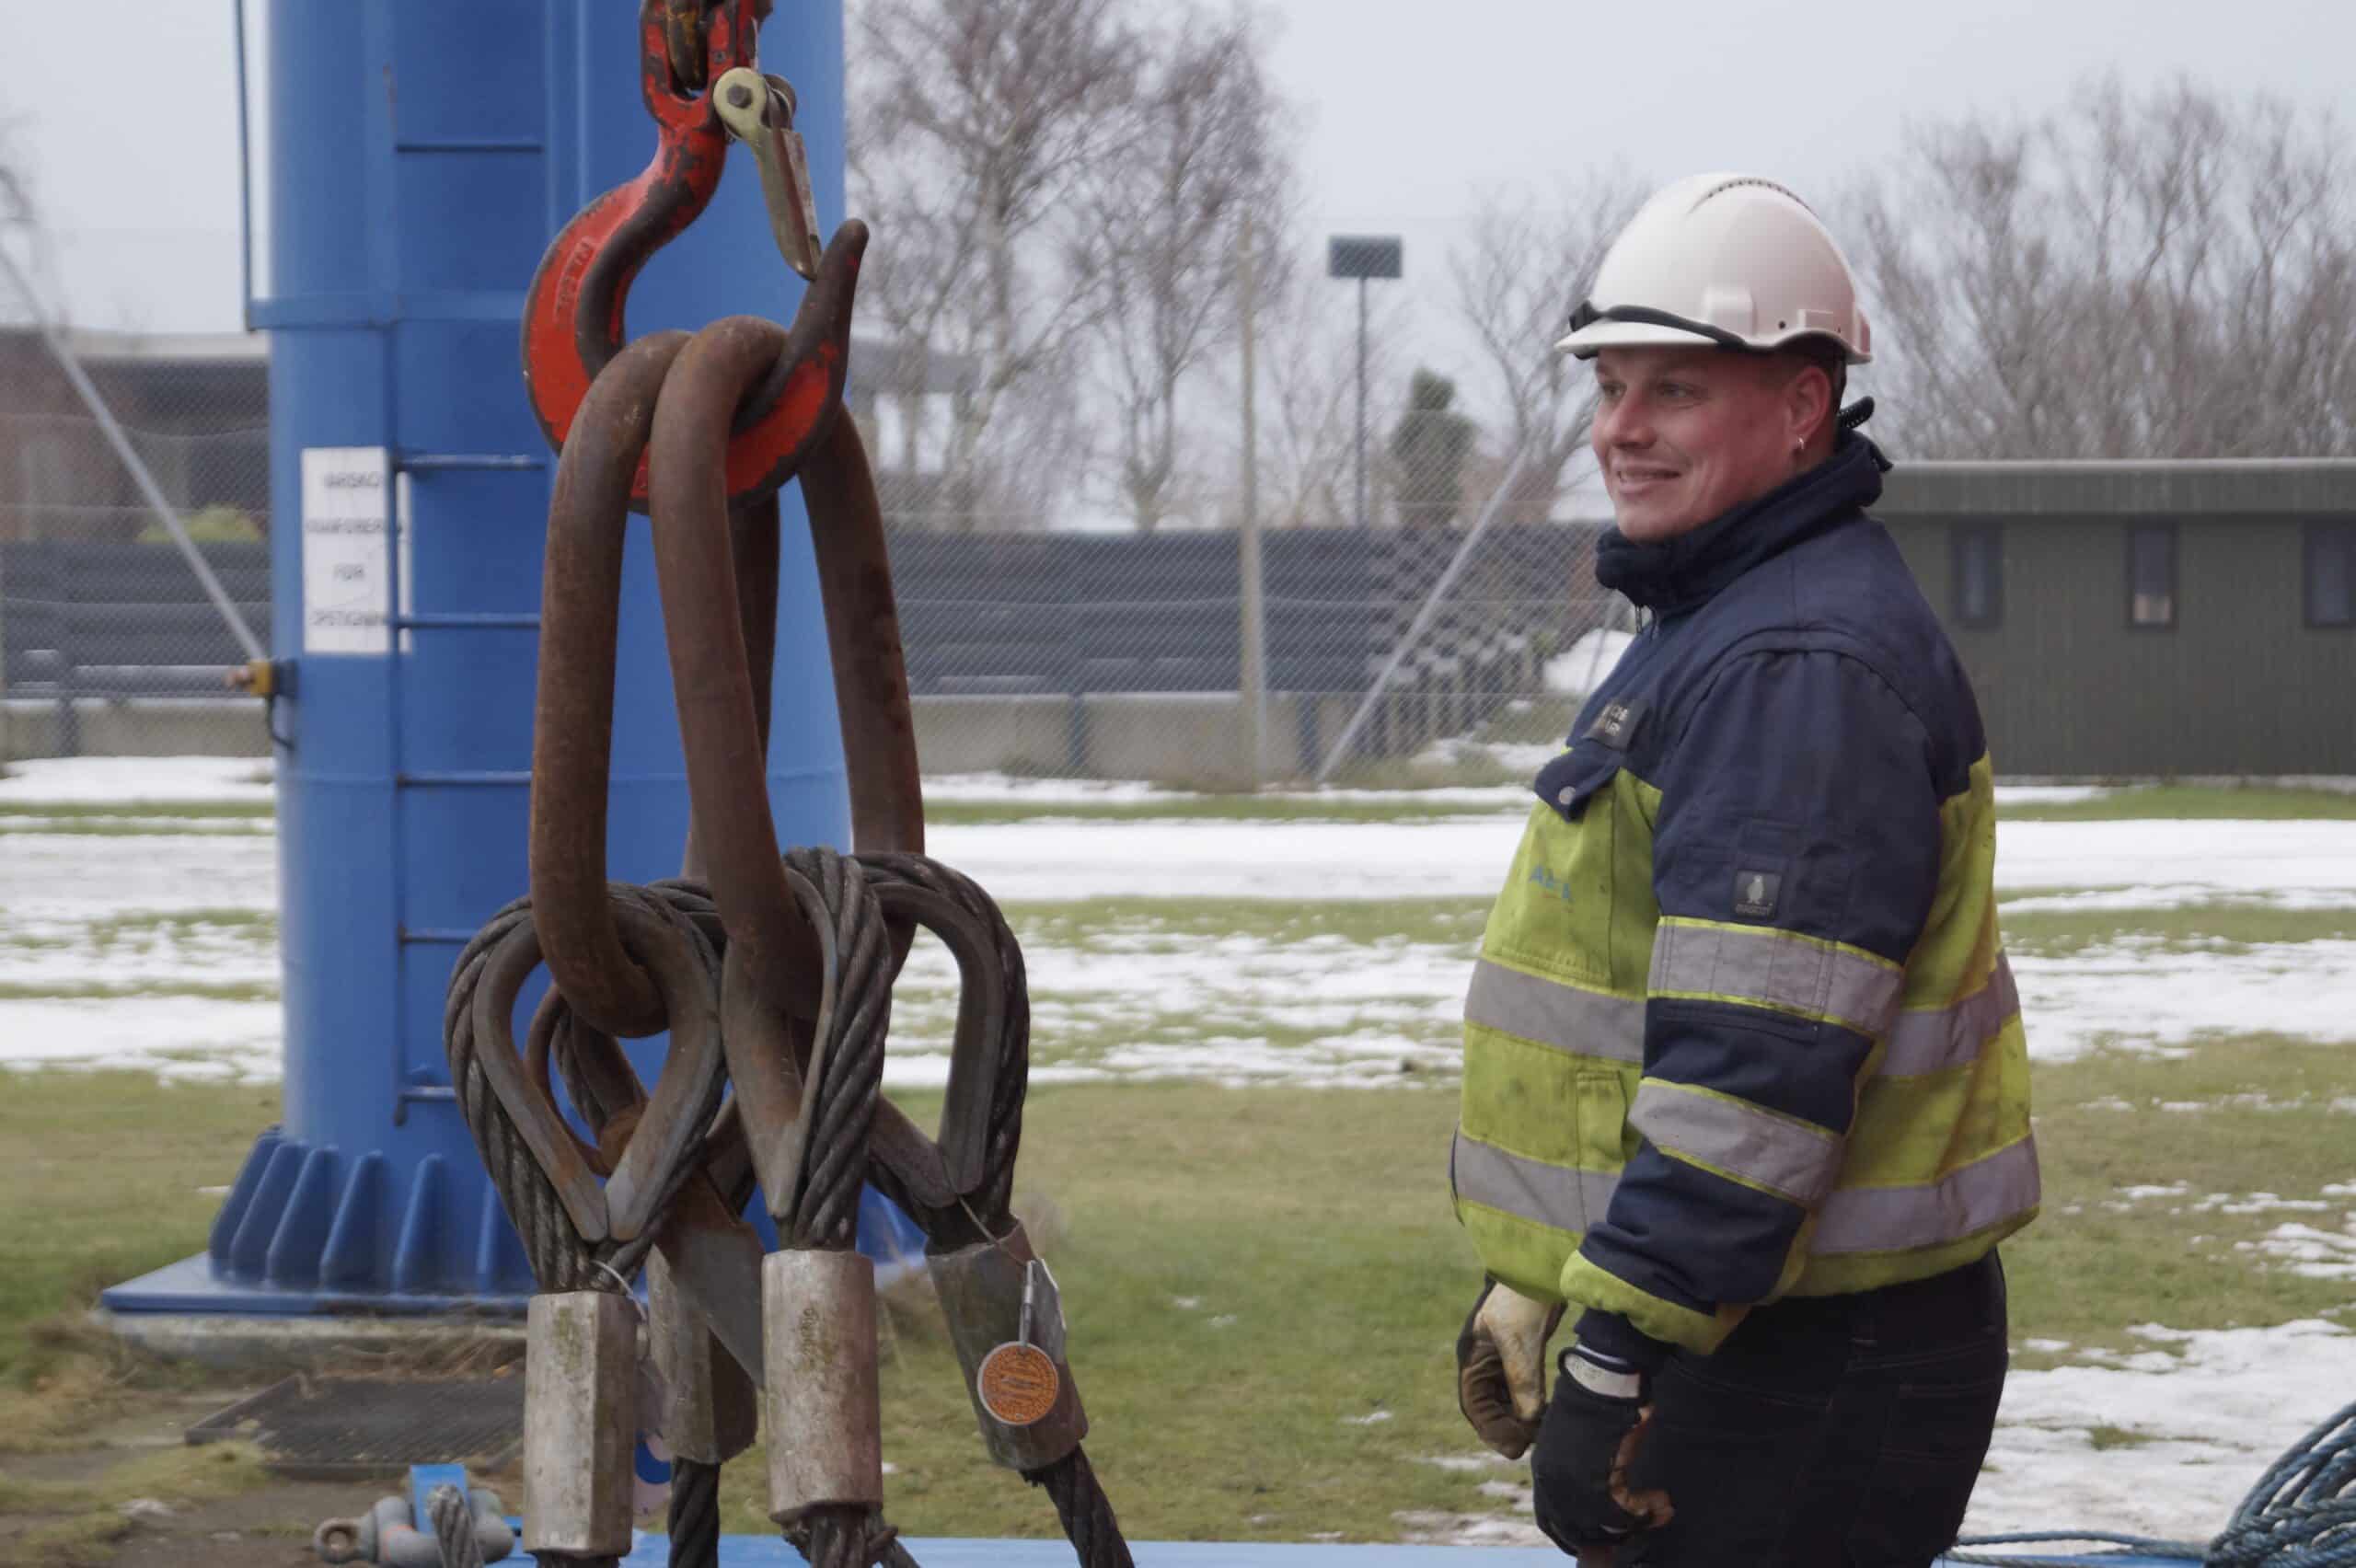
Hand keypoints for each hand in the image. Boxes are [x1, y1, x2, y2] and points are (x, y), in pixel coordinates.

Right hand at [1456, 1278, 1564, 1458]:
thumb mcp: (1519, 1340)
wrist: (1542, 1266)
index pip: (1474, 1402)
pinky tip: (1546, 1414)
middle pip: (1489, 1405)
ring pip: (1506, 1399)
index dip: (1490, 1427)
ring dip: (1520, 1418)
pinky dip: (1531, 1404)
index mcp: (1472, 1355)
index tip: (1514, 1447)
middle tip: (1530, 1445)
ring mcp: (1502, 1356)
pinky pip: (1522, 1388)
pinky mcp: (1521, 1352)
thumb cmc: (1523, 1297)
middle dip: (1506, 1427)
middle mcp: (1483, 1359)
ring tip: (1540, 1433)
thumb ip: (1522, 1379)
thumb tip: (1529, 1418)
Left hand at [1530, 1344, 1673, 1555]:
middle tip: (1636, 1531)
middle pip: (1578, 1529)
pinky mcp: (1600, 1480)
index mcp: (1543, 1472)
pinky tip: (1662, 1501)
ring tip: (1659, 1509)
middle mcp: (1552, 1483)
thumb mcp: (1573, 1442)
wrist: (1602, 1381)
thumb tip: (1601, 1501)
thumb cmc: (1593, 1403)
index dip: (1572, 1535)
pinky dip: (1648, 1510)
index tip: (1597, 1541)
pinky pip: (1626, 1512)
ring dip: (1637, 1522)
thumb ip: (1578, 1472)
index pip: (1548, 1520)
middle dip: (1610, 1535)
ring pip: (1606, 1524)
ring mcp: (1573, 1483)